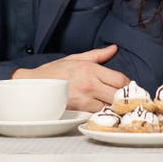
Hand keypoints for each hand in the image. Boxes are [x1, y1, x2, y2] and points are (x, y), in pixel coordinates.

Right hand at [10, 45, 128, 110]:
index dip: (127, 84)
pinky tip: (102, 110)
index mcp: (90, 68)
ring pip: (109, 106)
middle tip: (126, 98)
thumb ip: (98, 55)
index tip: (128, 87)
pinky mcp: (78, 109)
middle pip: (118, 94)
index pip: (119, 79)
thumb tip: (113, 48)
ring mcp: (84, 97)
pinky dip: (102, 112)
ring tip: (114, 105)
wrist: (34, 85)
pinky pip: (97, 113)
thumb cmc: (54, 71)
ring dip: (113, 106)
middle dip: (123, 97)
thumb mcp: (76, 58)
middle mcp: (89, 83)